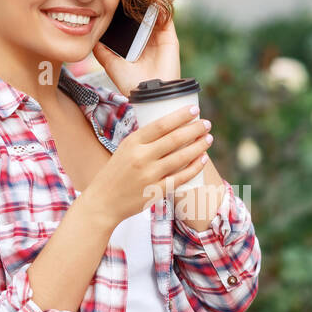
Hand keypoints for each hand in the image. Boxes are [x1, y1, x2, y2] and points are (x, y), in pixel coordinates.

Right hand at [81, 102, 211, 225]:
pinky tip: (202, 159)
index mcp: (132, 142)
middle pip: (174, 139)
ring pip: (180, 158)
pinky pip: (180, 178)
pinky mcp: (155, 191)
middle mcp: (141, 157)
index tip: (194, 110)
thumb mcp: (124, 149)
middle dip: (194, 129)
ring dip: (198, 147)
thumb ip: (144, 139)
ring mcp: (149, 175)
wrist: (103, 201)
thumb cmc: (116, 173)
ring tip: (208, 138)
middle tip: (207, 123)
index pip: (161, 125)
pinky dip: (193, 168)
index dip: (180, 116)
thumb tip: (169, 125)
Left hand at [92, 4, 180, 96]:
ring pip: (154, 9)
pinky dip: (159, 2)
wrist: (148, 94)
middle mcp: (148, 37)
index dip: (123, 5)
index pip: (130, 18)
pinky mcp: (170, 37)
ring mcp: (159, 36)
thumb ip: (101, 49)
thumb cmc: (130, 83)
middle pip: (143, 10)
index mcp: (134, 43)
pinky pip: (166, 14)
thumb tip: (90, 34)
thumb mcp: (109, 62)